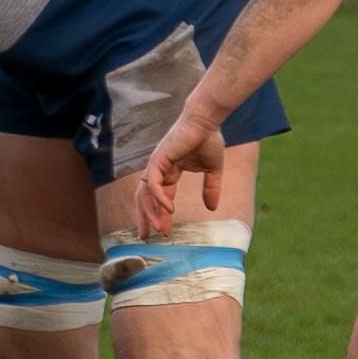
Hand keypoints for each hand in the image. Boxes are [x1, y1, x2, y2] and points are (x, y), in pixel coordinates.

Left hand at [136, 111, 229, 236]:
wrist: (206, 121)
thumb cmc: (208, 140)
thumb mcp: (213, 170)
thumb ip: (211, 188)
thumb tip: (212, 208)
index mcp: (168, 172)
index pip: (159, 197)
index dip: (160, 214)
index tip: (164, 231)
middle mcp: (158, 170)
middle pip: (145, 198)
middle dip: (146, 218)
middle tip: (147, 237)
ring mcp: (156, 164)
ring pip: (147, 194)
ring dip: (152, 212)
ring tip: (159, 229)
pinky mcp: (159, 159)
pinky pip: (155, 183)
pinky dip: (159, 197)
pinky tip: (168, 209)